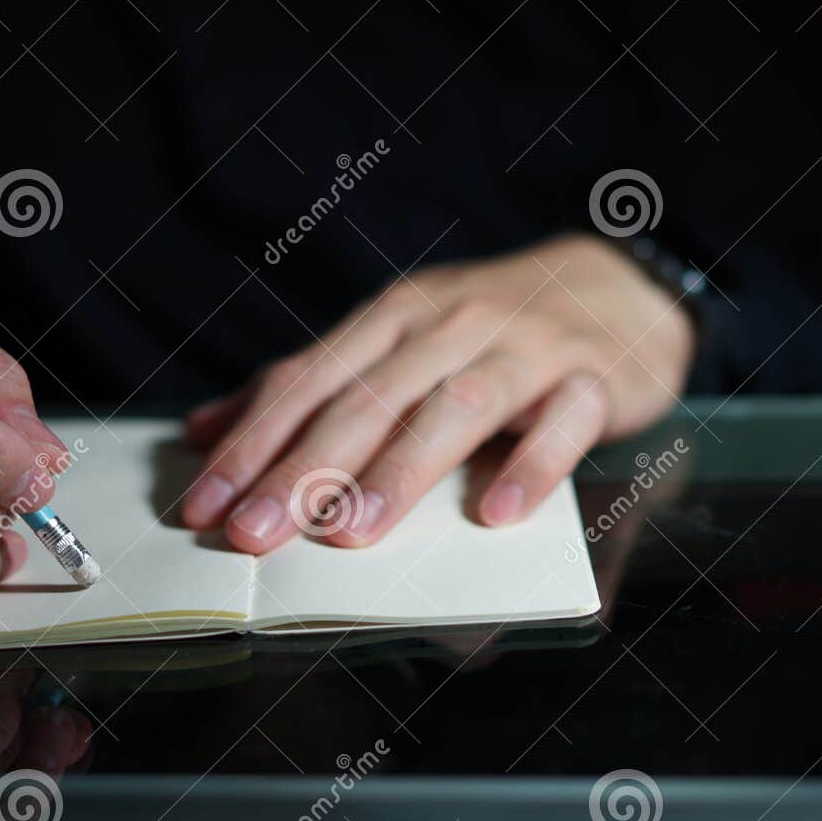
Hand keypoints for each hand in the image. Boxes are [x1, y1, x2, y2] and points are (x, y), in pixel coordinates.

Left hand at [180, 233, 694, 551]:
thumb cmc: (492, 330)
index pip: (310, 380)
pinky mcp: (590, 377)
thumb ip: (310, 386)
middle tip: (255, 531)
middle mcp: (451, 322)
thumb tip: (205, 429)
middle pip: (369, 397)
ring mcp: (523, 347)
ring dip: (398, 469)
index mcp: (394, 316)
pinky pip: (562, 420)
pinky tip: (494, 513)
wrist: (616, 289)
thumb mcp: (398, 343)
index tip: (204, 506)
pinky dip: (530, 464)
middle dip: (304, 466)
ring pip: (454, 405)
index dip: (253, 442)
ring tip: (348, 531)